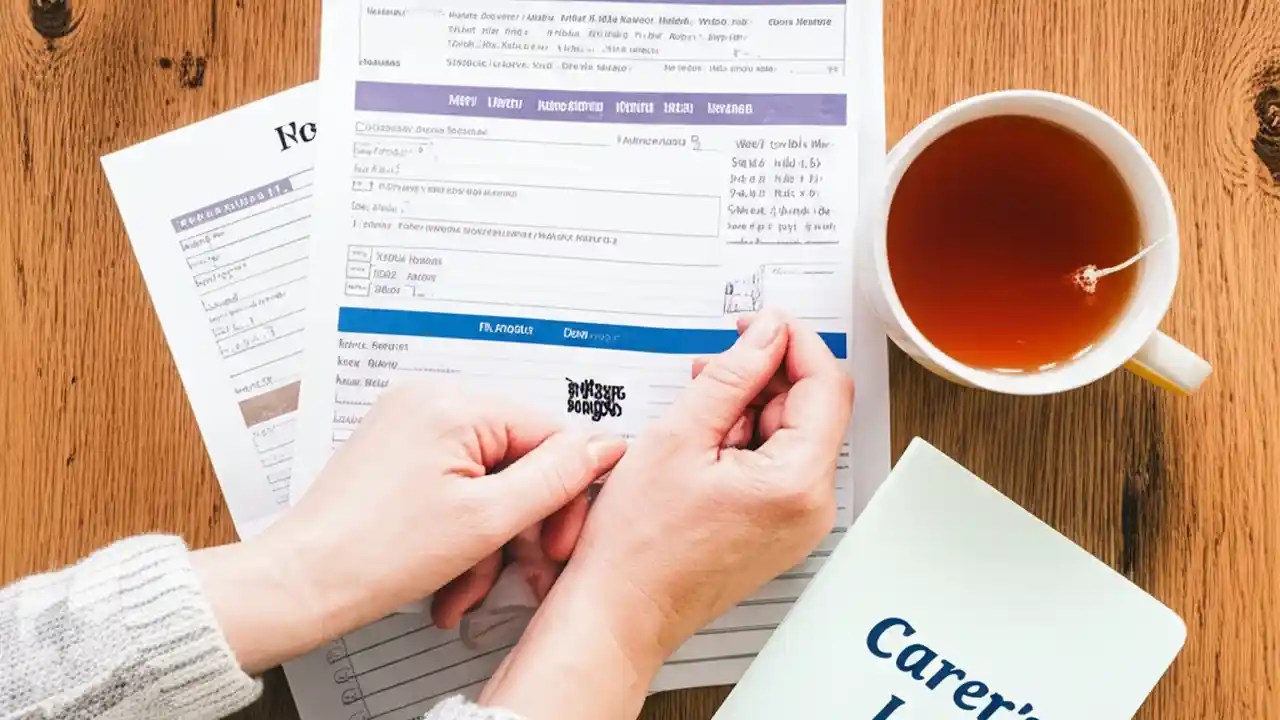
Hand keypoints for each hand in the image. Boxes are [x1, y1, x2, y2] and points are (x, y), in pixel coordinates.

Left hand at [193, 380, 624, 672]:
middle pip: (518, 458)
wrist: (301, 584)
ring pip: (488, 479)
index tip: (558, 545)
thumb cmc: (376, 554)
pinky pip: (457, 483)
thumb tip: (605, 444)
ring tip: (467, 587)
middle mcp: (431, 398)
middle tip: (523, 573)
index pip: (549, 433)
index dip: (565, 494)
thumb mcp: (488, 519)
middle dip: (521, 525)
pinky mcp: (399, 450)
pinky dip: (462, 529)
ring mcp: (411, 423)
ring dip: (490, 539)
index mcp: (454, 402)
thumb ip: (556, 477)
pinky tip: (451, 574)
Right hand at [482, 310, 853, 719]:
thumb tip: (766, 333)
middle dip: (765, 376)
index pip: (825, 385)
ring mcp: (797, 522)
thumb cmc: (637, 545)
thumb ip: (732, 375)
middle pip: (812, 409)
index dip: (794, 341)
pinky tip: (703, 440)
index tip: (760, 322)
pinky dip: (745, 440)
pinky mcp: (778, 528)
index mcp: (796, 483)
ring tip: (696, 410)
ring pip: (792, 434)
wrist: (620, 612)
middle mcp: (810, 506)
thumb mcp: (680, 436)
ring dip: (750, 407)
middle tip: (714, 365)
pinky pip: (777, 465)